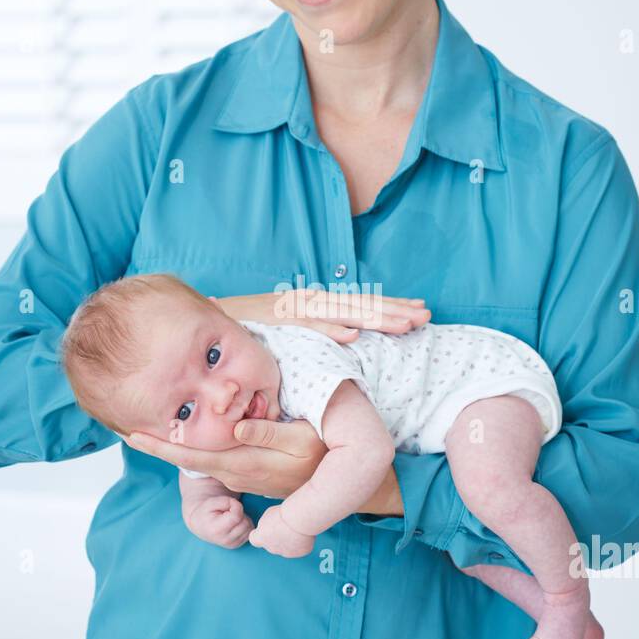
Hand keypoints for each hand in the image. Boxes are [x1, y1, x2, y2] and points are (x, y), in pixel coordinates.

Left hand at [119, 414, 327, 500]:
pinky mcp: (245, 474)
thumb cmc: (320, 455)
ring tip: (155, 426)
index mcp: (242, 461)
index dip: (163, 446)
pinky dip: (199, 448)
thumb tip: (236, 427)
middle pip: (190, 457)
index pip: (193, 455)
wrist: (335, 484)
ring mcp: (239, 476)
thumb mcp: (301, 439)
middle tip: (130, 428)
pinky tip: (192, 432)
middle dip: (161, 444)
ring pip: (203, 458)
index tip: (134, 436)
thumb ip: (266, 433)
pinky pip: (216, 460)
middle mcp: (234, 472)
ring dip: (181, 444)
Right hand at [185, 491, 253, 547]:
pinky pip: (249, 532)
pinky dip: (245, 525)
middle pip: (245, 523)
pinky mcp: (237, 545)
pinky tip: (234, 523)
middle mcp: (225, 540)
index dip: (236, 506)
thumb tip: (240, 507)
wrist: (201, 524)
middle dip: (240, 513)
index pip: (237, 517)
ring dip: (243, 519)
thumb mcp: (211, 501)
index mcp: (217, 530)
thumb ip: (226, 501)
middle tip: (229, 511)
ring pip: (249, 527)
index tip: (228, 504)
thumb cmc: (206, 511)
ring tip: (231, 517)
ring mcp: (232, 544)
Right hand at [212, 290, 430, 343]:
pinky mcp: (278, 321)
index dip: (391, 306)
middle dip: (394, 311)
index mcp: (316, 302)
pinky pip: (308, 326)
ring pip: (342, 313)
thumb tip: (348, 338)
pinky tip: (353, 335)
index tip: (419, 311)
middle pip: (360, 305)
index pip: (361, 303)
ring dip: (374, 318)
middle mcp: (310, 301)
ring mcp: (295, 309)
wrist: (213, 319)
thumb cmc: (252, 328)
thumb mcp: (292, 328)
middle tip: (425, 317)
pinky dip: (330, 328)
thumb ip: (317, 331)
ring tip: (404, 325)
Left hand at [248, 503, 313, 557]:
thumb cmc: (283, 514)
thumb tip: (270, 528)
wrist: (300, 519)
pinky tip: (304, 531)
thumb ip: (266, 524)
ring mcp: (287, 552)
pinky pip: (300, 547)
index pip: (254, 539)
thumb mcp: (269, 514)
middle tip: (285, 524)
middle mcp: (272, 548)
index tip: (266, 528)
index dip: (260, 534)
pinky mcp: (300, 552)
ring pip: (287, 546)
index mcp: (261, 537)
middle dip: (277, 536)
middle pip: (272, 543)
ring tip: (296, 527)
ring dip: (289, 539)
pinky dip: (302, 541)